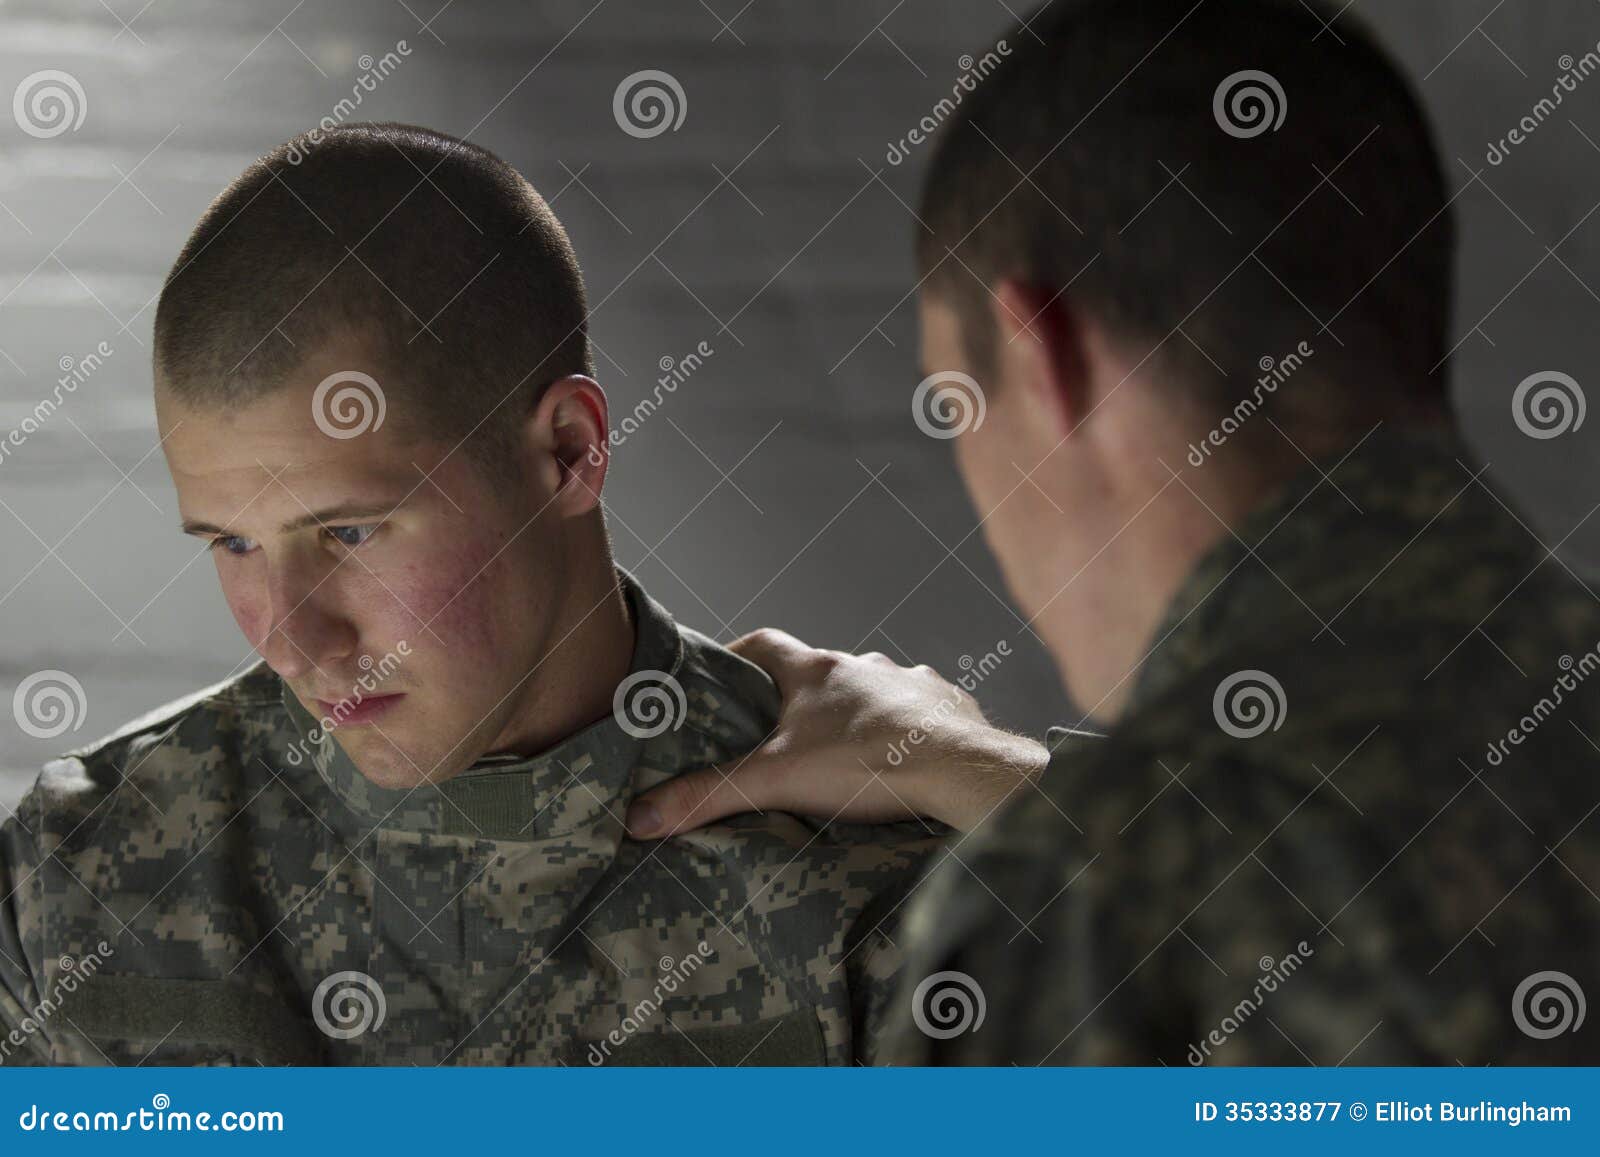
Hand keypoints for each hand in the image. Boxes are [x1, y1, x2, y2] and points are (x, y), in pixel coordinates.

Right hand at [623, 629, 1049, 837]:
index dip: (736, 659)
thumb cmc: (871, 764)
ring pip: (871, 690)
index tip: (720, 679)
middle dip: (796, 701)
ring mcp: (910, 683)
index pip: (762, 645)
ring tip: (841, 757)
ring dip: (854, 715)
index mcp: (817, 672)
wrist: (963, 771)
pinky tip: (900, 761)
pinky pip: (918, 711)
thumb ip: (708, 795)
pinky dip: (903, 730)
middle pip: (818, 672)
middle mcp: (864, 665)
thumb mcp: (776, 782)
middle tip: (778, 737)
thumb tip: (641, 815)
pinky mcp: (947, 708)